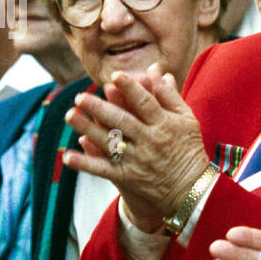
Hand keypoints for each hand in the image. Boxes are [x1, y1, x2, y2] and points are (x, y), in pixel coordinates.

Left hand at [63, 65, 210, 231]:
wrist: (191, 188)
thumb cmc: (189, 148)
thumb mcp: (186, 119)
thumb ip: (169, 95)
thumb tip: (156, 70)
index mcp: (164, 125)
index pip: (146, 103)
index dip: (131, 89)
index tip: (115, 76)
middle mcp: (150, 142)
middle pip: (122, 122)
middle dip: (100, 108)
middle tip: (80, 97)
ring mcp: (138, 160)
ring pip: (109, 143)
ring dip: (88, 128)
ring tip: (70, 115)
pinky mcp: (128, 177)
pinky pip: (104, 170)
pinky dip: (86, 163)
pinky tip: (69, 155)